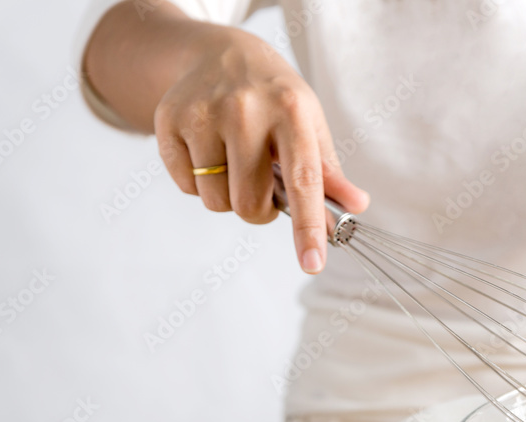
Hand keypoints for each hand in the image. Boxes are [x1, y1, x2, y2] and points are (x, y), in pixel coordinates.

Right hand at [154, 28, 368, 273]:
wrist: (221, 54)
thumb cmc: (275, 99)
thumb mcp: (309, 125)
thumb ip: (329, 172)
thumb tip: (357, 207)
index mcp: (290, 111)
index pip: (303, 181)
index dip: (308, 228)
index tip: (312, 264)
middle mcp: (245, 109)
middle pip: (248, 204)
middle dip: (257, 210)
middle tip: (260, 186)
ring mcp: (203, 113)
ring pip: (215, 201)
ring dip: (227, 196)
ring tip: (233, 163)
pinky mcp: (169, 120)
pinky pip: (186, 186)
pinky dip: (199, 182)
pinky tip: (208, 151)